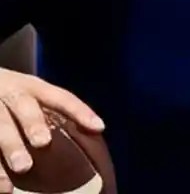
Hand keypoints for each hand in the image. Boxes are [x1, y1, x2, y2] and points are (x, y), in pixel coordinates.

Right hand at [0, 69, 102, 191]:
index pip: (60, 97)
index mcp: (32, 87)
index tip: (98, 127)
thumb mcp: (28, 95)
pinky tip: (2, 185)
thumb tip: (90, 134)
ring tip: (22, 168)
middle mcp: (11, 93)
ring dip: (10, 146)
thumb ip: (51, 112)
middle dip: (33, 123)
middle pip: (23, 105)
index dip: (79, 110)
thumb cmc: (9, 98)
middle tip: (42, 142)